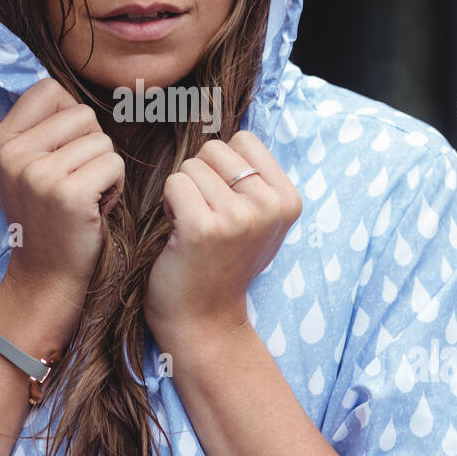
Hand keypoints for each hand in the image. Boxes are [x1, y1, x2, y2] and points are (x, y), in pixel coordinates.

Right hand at [0, 78, 124, 342]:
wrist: (45, 277)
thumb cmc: (46, 218)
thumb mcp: (23, 169)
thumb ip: (37, 129)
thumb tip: (61, 88)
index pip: (48, 89)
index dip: (69, 116)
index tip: (63, 152)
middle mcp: (13, 154)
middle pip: (82, 114)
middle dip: (91, 146)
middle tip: (74, 182)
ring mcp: (39, 174)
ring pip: (103, 141)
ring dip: (104, 169)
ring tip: (84, 197)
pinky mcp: (69, 193)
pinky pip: (113, 164)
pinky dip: (114, 186)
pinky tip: (95, 209)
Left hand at [143, 131, 302, 343]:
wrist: (205, 321)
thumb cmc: (222, 264)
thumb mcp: (258, 221)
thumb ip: (255, 180)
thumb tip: (233, 134)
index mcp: (289, 199)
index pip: (244, 141)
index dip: (223, 167)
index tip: (224, 202)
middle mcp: (270, 206)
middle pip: (215, 149)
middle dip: (200, 178)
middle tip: (205, 218)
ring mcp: (239, 217)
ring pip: (191, 166)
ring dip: (182, 193)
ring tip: (193, 227)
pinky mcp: (204, 228)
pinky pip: (174, 184)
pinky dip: (168, 205)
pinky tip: (178, 233)